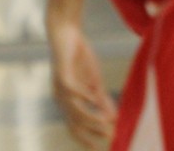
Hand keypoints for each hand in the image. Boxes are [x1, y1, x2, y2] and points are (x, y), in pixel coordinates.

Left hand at [50, 24, 116, 148]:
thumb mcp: (94, 83)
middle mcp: (61, 96)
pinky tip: (95, 98)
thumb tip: (114, 120)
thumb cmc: (79, 58)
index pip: (75, 126)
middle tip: (108, 137)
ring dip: (91, 116)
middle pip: (74, 121)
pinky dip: (83, 95)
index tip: (101, 147)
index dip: (86, 138)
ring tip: (107, 122)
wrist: (67, 33)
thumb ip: (102, 101)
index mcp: (67, 101)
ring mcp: (60, 85)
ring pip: (73, 108)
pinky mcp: (61, 72)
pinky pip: (71, 88)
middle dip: (91, 131)